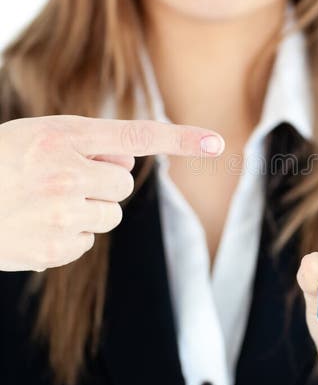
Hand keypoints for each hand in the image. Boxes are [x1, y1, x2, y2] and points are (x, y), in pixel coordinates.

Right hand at [0, 115, 224, 272]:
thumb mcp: (33, 137)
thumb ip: (85, 143)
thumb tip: (127, 164)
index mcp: (61, 136)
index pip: (135, 135)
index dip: (181, 138)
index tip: (218, 142)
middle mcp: (64, 172)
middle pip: (122, 185)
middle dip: (99, 185)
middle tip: (56, 182)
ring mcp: (58, 213)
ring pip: (108, 217)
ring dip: (85, 212)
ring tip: (41, 205)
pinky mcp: (52, 249)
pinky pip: (85, 242)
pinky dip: (66, 237)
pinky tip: (33, 227)